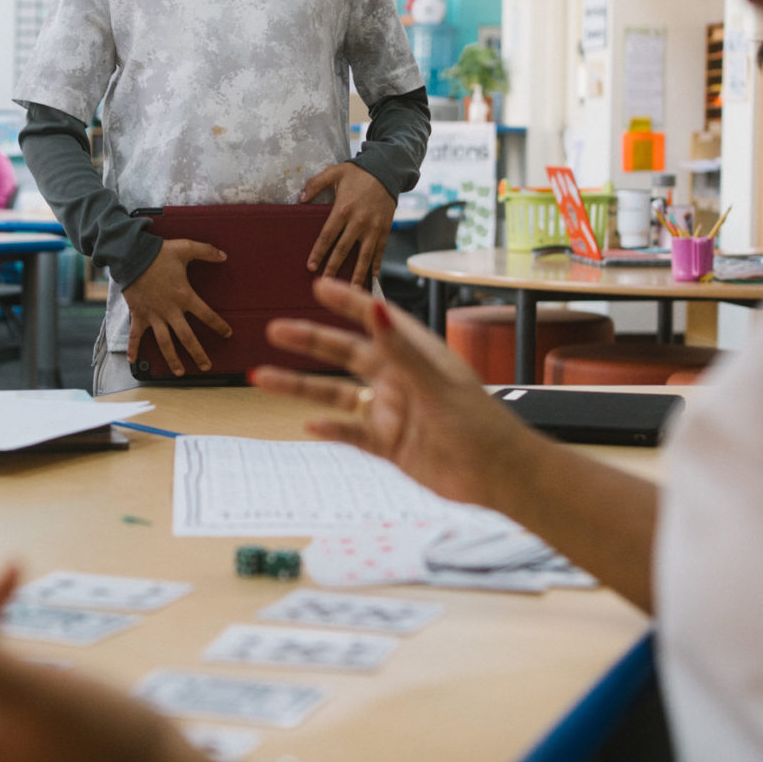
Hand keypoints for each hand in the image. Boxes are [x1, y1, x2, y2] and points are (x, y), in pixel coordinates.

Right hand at [123, 238, 231, 375]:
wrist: (130, 255)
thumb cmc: (158, 253)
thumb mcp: (185, 248)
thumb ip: (206, 251)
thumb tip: (224, 256)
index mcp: (184, 296)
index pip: (207, 315)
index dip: (219, 325)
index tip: (227, 334)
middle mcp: (170, 310)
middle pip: (187, 338)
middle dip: (198, 353)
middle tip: (206, 366)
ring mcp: (153, 315)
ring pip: (165, 343)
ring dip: (173, 359)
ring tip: (180, 372)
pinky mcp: (138, 315)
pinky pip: (135, 335)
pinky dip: (133, 348)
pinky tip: (133, 362)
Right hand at [252, 277, 554, 513]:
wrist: (498, 477)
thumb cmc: (479, 424)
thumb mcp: (436, 383)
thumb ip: (400, 349)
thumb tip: (373, 310)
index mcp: (415, 354)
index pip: (375, 320)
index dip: (348, 302)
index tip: (318, 284)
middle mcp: (399, 378)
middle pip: (346, 353)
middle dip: (311, 341)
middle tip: (275, 329)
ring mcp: (391, 411)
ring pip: (338, 394)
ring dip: (303, 386)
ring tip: (264, 377)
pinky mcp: (389, 445)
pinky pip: (351, 432)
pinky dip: (330, 428)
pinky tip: (308, 424)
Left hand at [300, 163, 394, 286]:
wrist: (387, 170)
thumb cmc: (358, 172)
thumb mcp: (334, 172)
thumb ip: (315, 184)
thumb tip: (301, 199)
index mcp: (343, 209)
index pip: (327, 236)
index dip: (319, 252)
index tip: (311, 266)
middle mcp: (358, 222)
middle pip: (343, 249)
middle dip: (333, 267)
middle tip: (325, 282)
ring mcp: (373, 227)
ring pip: (364, 255)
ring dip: (357, 273)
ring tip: (352, 289)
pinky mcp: (385, 229)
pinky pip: (380, 250)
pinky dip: (376, 264)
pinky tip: (372, 277)